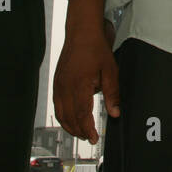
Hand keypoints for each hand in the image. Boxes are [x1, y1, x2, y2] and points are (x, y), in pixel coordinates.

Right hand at [53, 18, 119, 143]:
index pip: (82, 115)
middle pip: (69, 118)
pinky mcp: (56, 82)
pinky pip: (57, 104)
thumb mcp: (110, 71)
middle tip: (89, 137)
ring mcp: (58, 84)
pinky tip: (70, 118)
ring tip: (80, 132)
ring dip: (69, 126)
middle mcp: (65, 86)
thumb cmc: (96, 49)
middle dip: (79, 131)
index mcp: (79, 85)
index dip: (87, 129)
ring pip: (60, 113)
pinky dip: (62, 115)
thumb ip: (112, 94)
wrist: (81, 32)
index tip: (94, 138)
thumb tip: (115, 112)